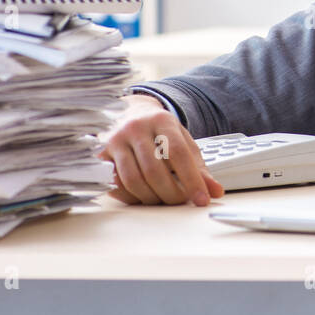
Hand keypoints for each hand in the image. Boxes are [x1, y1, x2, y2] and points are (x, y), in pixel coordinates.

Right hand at [100, 93, 224, 205]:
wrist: (127, 113)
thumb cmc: (158, 131)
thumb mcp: (182, 141)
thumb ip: (198, 167)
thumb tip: (215, 191)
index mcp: (161, 120)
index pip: (178, 153)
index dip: (192, 179)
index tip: (202, 199)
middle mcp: (135, 128)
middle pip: (154, 170)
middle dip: (171, 193)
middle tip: (181, 201)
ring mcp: (115, 141)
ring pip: (133, 180)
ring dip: (151, 198)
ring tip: (163, 199)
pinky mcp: (100, 156)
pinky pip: (116, 185)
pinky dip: (133, 197)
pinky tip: (143, 196)